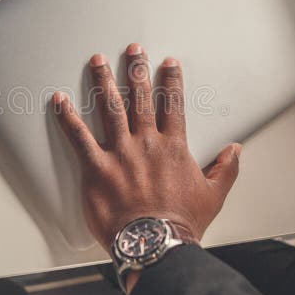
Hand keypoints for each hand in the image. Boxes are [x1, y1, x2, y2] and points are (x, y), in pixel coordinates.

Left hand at [52, 43, 241, 256]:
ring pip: (110, 108)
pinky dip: (67, 117)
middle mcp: (146, 143)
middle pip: (139, 98)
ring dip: (103, 82)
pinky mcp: (97, 168)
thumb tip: (235, 151)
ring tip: (98, 61)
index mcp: (172, 147)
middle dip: (136, 70)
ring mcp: (120, 153)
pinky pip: (78, 137)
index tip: (168, 63)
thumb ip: (225, 169)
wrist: (155, 243)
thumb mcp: (213, 195)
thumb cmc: (180, 224)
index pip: (172, 104)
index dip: (170, 81)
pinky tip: (59, 100)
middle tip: (133, 50)